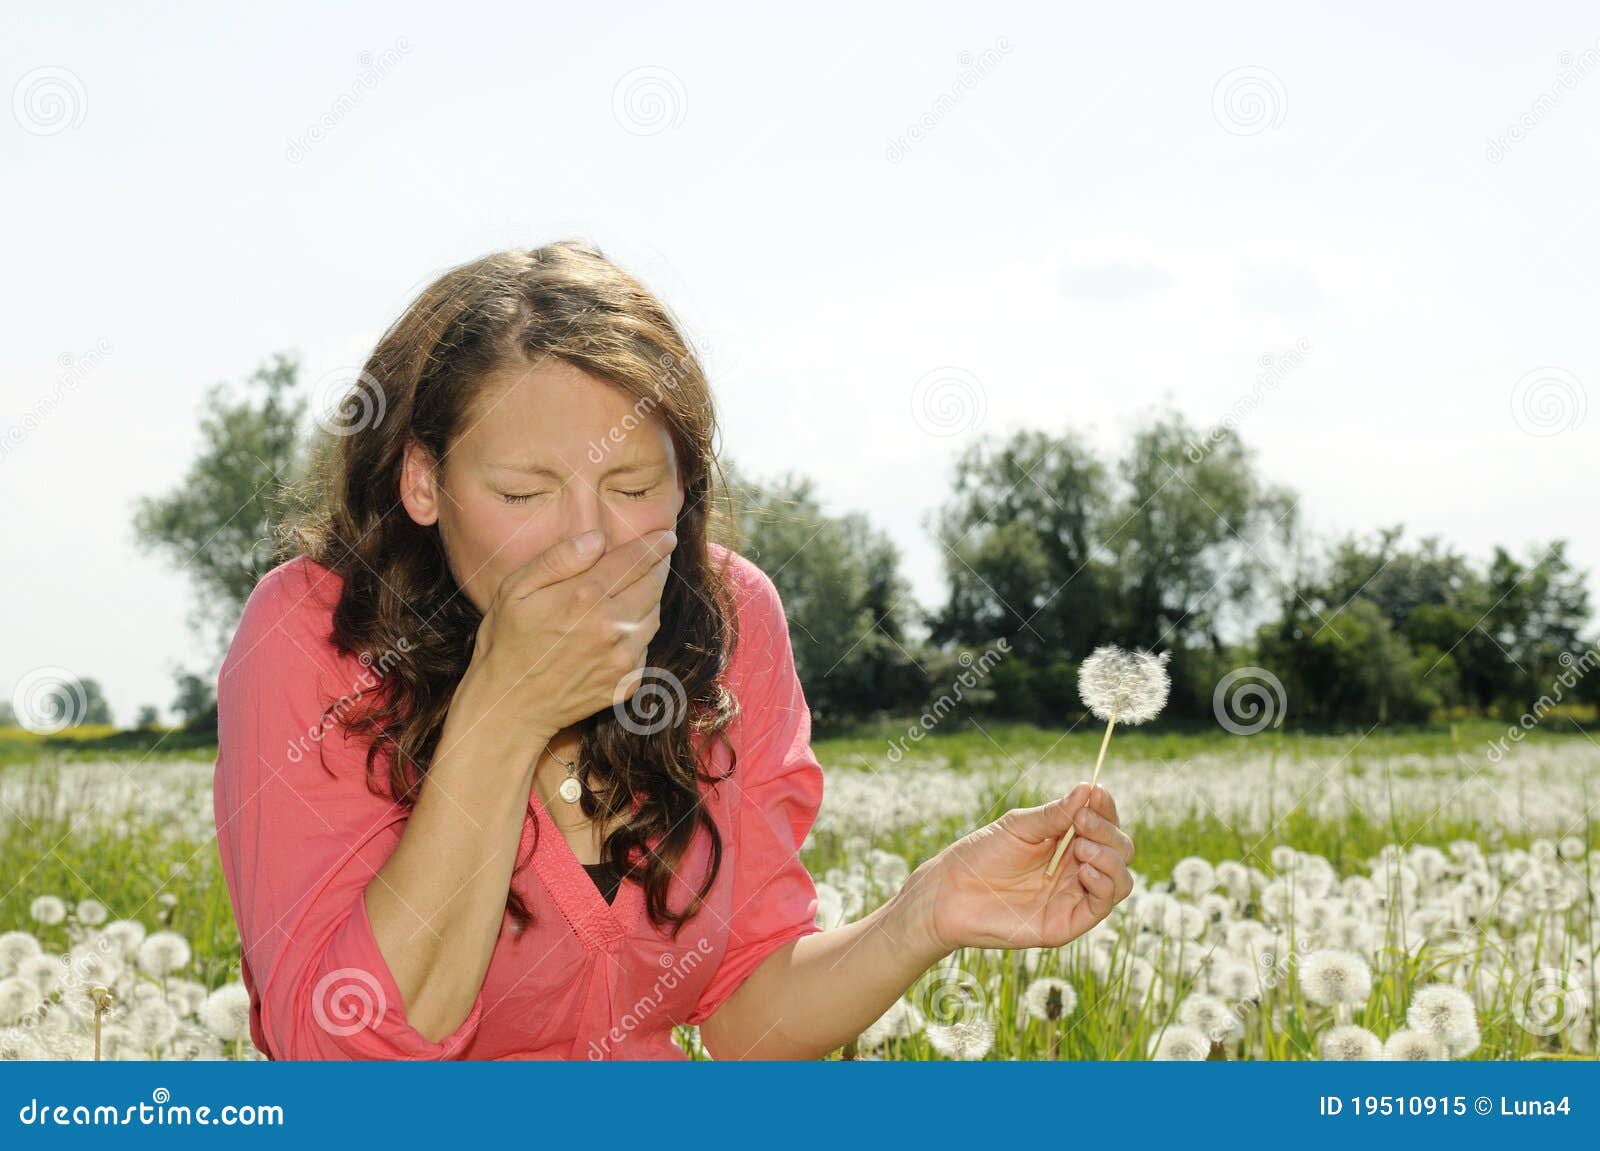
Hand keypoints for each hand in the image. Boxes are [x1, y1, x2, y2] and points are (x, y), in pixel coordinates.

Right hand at [465, 527, 677, 735]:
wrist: (508, 706)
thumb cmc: (506, 643)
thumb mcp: (515, 590)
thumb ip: (558, 559)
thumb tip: (597, 538)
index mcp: (584, 597)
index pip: (634, 560)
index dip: (654, 545)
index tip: (666, 536)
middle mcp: (611, 626)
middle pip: (653, 586)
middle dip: (660, 566)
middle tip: (660, 554)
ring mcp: (622, 658)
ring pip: (654, 617)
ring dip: (652, 599)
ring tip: (640, 588)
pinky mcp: (626, 682)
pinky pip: (646, 648)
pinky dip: (641, 633)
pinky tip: (623, 628)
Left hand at [918, 783, 1133, 953]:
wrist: (952, 893)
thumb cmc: (981, 855)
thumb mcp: (1019, 826)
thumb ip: (1054, 814)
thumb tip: (1087, 789)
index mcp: (1067, 841)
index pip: (1104, 824)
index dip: (1105, 808)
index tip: (1097, 792)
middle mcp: (1077, 868)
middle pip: (1119, 849)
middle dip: (1108, 831)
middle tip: (1082, 821)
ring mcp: (1075, 896)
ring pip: (1120, 879)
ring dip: (1110, 858)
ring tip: (1081, 847)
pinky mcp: (1069, 922)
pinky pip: (1103, 905)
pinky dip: (1103, 884)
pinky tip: (1084, 869)